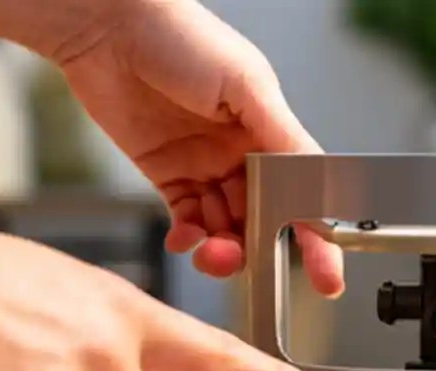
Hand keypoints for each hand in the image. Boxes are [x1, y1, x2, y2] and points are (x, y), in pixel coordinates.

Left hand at [53, 0, 342, 290]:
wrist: (108, 28)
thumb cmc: (180, 37)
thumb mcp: (247, 84)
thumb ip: (282, 136)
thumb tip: (319, 180)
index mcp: (269, 131)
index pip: (303, 194)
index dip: (316, 238)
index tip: (326, 276)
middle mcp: (242, 153)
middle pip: (263, 219)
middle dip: (258, 247)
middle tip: (242, 258)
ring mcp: (205, 166)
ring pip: (225, 227)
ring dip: (221, 248)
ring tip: (210, 252)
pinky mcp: (167, 174)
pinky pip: (187, 221)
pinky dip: (188, 238)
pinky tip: (184, 240)